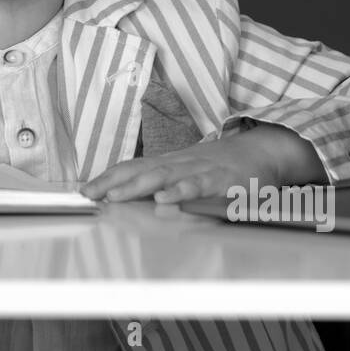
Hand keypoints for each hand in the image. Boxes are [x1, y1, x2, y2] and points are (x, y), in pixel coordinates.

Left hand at [81, 129, 287, 203]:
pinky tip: (167, 200)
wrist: (263, 150)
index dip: (108, 178)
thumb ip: (163, 183)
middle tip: (90, 194)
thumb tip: (129, 195)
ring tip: (115, 197)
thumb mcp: (189, 172)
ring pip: (165, 176)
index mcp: (171, 163)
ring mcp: (201, 169)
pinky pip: (200, 186)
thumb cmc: (222, 166)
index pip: (133, 168)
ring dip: (138, 186)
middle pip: (142, 171)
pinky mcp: (222, 180)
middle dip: (113, 183)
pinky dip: (182, 191)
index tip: (85, 191)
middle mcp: (181, 163)